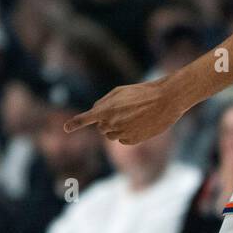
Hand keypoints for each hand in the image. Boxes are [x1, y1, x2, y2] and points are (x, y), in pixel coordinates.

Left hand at [64, 77, 186, 144]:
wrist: (165, 100)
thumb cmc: (143, 92)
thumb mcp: (120, 91)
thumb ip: (104, 102)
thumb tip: (95, 111)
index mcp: (107, 109)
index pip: (87, 118)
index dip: (75, 123)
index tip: (66, 128)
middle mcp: (112, 123)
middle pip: (102, 128)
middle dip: (108, 121)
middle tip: (124, 111)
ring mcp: (122, 133)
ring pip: (112, 135)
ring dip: (117, 128)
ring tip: (134, 116)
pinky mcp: (132, 141)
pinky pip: (123, 140)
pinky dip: (128, 134)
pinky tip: (139, 124)